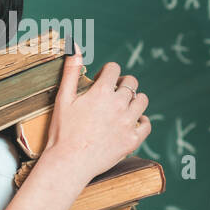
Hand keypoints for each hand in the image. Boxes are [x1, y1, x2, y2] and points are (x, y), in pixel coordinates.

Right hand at [41, 44, 149, 181]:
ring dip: (134, 99)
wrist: (69, 163)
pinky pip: (147, 124)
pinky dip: (142, 121)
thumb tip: (74, 46)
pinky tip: (132, 122)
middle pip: (131, 82)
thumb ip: (71, 71)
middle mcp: (118, 104)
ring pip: (142, 100)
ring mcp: (128, 122)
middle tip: (112, 93)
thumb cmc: (63, 131)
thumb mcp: (63, 98)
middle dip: (122, 83)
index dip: (107, 72)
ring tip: (122, 106)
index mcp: (101, 92)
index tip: (101, 80)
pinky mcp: (132, 139)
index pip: (114, 69)